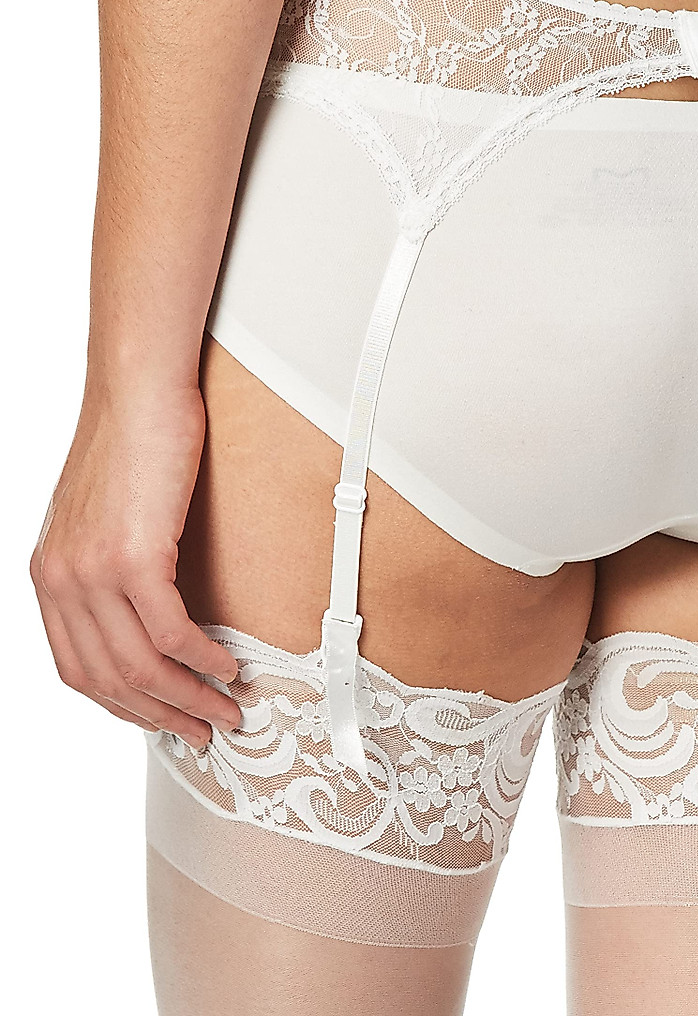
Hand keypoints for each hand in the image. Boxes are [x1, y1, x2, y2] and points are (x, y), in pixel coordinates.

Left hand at [30, 378, 241, 748]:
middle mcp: (59, 581)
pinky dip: (202, 658)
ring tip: (223, 708)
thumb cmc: (131, 441)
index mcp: (49, 576)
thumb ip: (109, 567)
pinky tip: (226, 664)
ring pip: (139, 666)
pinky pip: (170, 631)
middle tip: (201, 729)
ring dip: (187, 697)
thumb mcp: (103, 515)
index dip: (123, 706)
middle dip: (160, 716)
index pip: (77, 668)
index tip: (162, 718)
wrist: (137, 392)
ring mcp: (91, 572)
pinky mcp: (132, 557)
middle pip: (107, 680)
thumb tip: (148, 610)